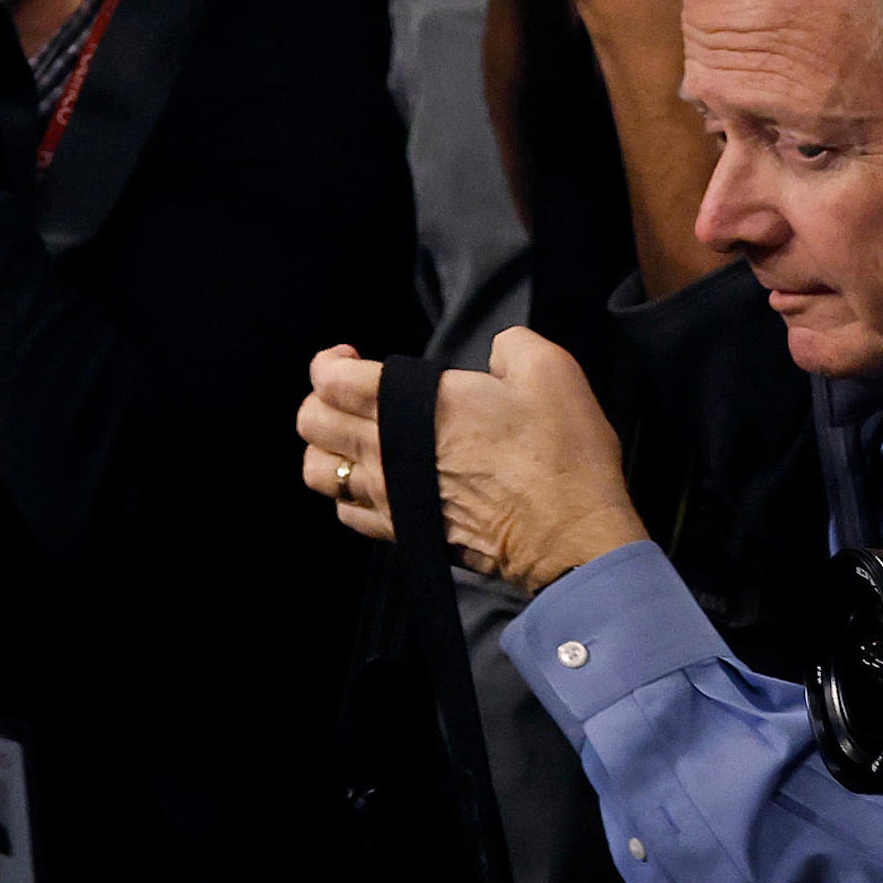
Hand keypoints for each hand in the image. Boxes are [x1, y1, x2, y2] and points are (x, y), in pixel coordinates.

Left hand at [297, 327, 649, 592]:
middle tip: (350, 394)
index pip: (330, 380)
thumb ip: (512, 345)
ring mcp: (390, 496)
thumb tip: (496, 348)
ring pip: (318, 471)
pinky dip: (348, 493)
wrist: (571, 538)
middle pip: (311, 422)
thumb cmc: (561, 453)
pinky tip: (374, 482)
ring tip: (352, 438)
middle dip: (320, 399)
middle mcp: (386, 451)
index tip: (352, 357)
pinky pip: (347, 513)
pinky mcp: (404, 531)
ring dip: (325, 448)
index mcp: (412, 405)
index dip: (329, 362)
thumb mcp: (550, 372)